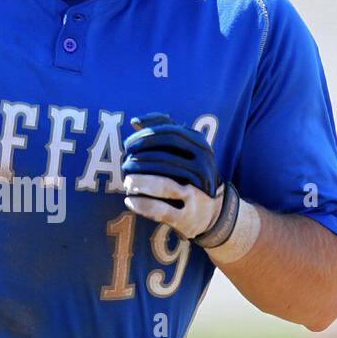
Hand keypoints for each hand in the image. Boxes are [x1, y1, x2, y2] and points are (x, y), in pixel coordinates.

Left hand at [121, 112, 222, 239]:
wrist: (211, 210)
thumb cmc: (189, 172)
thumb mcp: (185, 149)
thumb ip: (162, 131)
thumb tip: (135, 121)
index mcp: (201, 146)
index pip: (170, 134)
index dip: (146, 137)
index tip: (128, 144)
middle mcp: (202, 168)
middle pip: (165, 159)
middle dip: (140, 160)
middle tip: (125, 163)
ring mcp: (197, 193)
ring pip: (162, 185)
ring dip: (139, 181)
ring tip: (126, 181)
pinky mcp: (187, 216)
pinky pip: (159, 209)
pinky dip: (140, 204)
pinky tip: (129, 200)